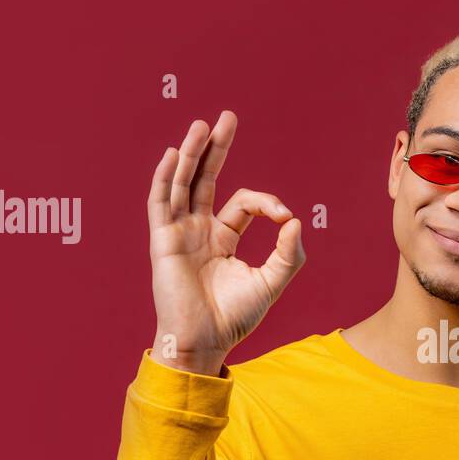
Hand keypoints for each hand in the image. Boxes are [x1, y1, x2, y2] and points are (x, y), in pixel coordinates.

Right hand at [146, 111, 304, 374]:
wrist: (204, 342)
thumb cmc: (233, 319)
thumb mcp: (271, 283)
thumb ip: (288, 255)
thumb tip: (297, 221)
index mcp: (223, 238)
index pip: (243, 203)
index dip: (267, 203)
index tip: (283, 216)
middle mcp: (199, 230)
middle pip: (206, 179)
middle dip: (217, 148)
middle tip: (228, 117)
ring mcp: (179, 233)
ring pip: (184, 184)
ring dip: (193, 154)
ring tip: (203, 125)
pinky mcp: (164, 241)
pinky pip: (161, 203)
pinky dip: (166, 178)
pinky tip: (175, 155)